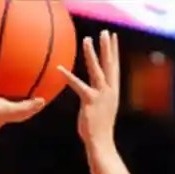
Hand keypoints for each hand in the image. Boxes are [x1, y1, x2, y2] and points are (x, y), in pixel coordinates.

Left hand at [58, 31, 120, 146]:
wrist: (101, 142)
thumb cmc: (99, 128)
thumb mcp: (101, 108)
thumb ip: (98, 97)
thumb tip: (92, 93)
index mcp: (113, 91)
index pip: (114, 67)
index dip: (114, 52)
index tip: (113, 38)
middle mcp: (110, 90)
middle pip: (109, 64)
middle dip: (107, 47)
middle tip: (105, 32)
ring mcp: (101, 95)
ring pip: (96, 70)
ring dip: (92, 54)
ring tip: (87, 40)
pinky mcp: (90, 101)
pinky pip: (78, 85)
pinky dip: (68, 77)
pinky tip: (60, 69)